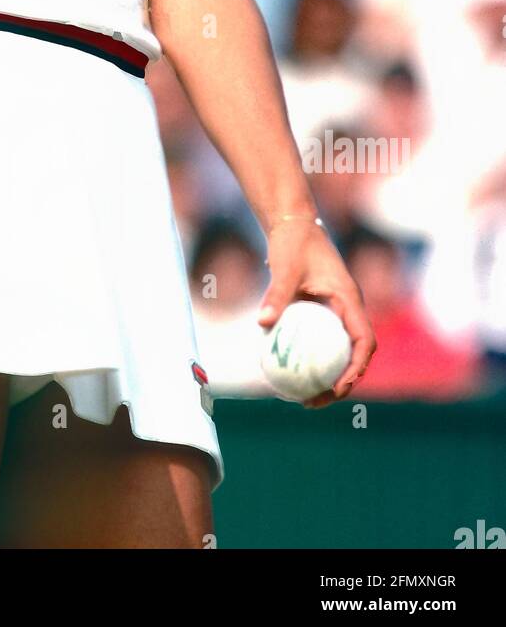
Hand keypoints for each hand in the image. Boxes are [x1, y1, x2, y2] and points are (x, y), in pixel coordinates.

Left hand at [257, 221, 375, 408]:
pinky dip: (312, 359)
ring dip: (328, 376)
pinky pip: (322, 342)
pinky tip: (288, 373)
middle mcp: (348, 308)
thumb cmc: (292, 243)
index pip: (364, 341)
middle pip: (355, 354)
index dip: (356, 368)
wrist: (293, 224)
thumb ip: (277, 294)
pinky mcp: (323, 311)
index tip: (338, 387)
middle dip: (342, 383)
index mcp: (350, 299)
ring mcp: (337, 311)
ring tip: (303, 399)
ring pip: (340, 351)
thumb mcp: (285, 267)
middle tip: (314, 402)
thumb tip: (262, 323)